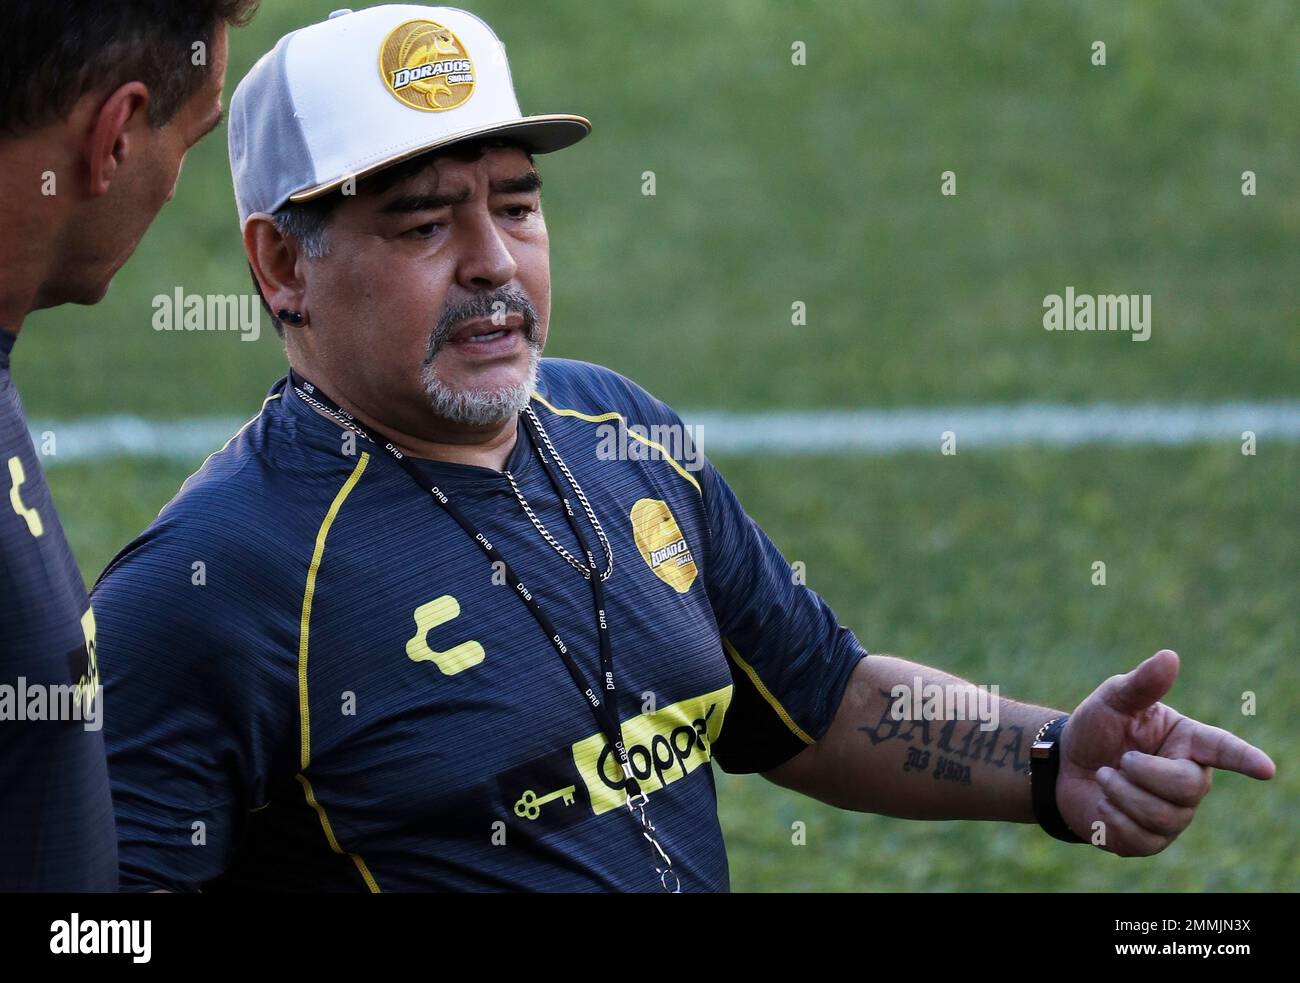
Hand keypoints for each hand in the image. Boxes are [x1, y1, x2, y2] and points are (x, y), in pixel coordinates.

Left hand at [1055, 649, 1273, 855]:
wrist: (1063, 766)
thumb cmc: (1097, 729)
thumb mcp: (1112, 701)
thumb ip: (1141, 683)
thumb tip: (1170, 657)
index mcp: (1188, 742)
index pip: (1223, 750)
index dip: (1244, 759)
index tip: (1266, 768)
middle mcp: (1189, 780)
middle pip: (1188, 788)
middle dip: (1144, 773)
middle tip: (1119, 759)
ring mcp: (1173, 814)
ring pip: (1163, 816)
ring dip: (1122, 792)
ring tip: (1105, 775)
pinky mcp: (1149, 840)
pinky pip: (1140, 836)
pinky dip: (1111, 815)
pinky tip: (1102, 802)